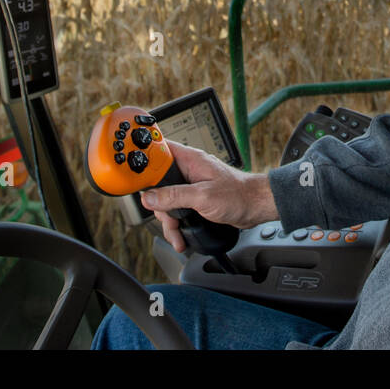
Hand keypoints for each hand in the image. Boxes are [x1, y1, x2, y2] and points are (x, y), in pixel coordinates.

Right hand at [139, 142, 277, 252]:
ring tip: (176, 234)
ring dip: (169, 221)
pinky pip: (177, 210)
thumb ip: (175, 196)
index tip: (133, 175)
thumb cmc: (238, 195)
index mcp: (189, 159)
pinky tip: (181, 237)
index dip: (144, 161)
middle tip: (166, 217)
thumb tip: (151, 197)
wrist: (256, 207)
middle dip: (159, 205)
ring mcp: (191, 185)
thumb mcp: (203, 196)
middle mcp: (188, 170)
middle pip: (158, 183)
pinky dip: (177, 225)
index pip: (158, 151)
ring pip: (166, 201)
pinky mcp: (195, 198)